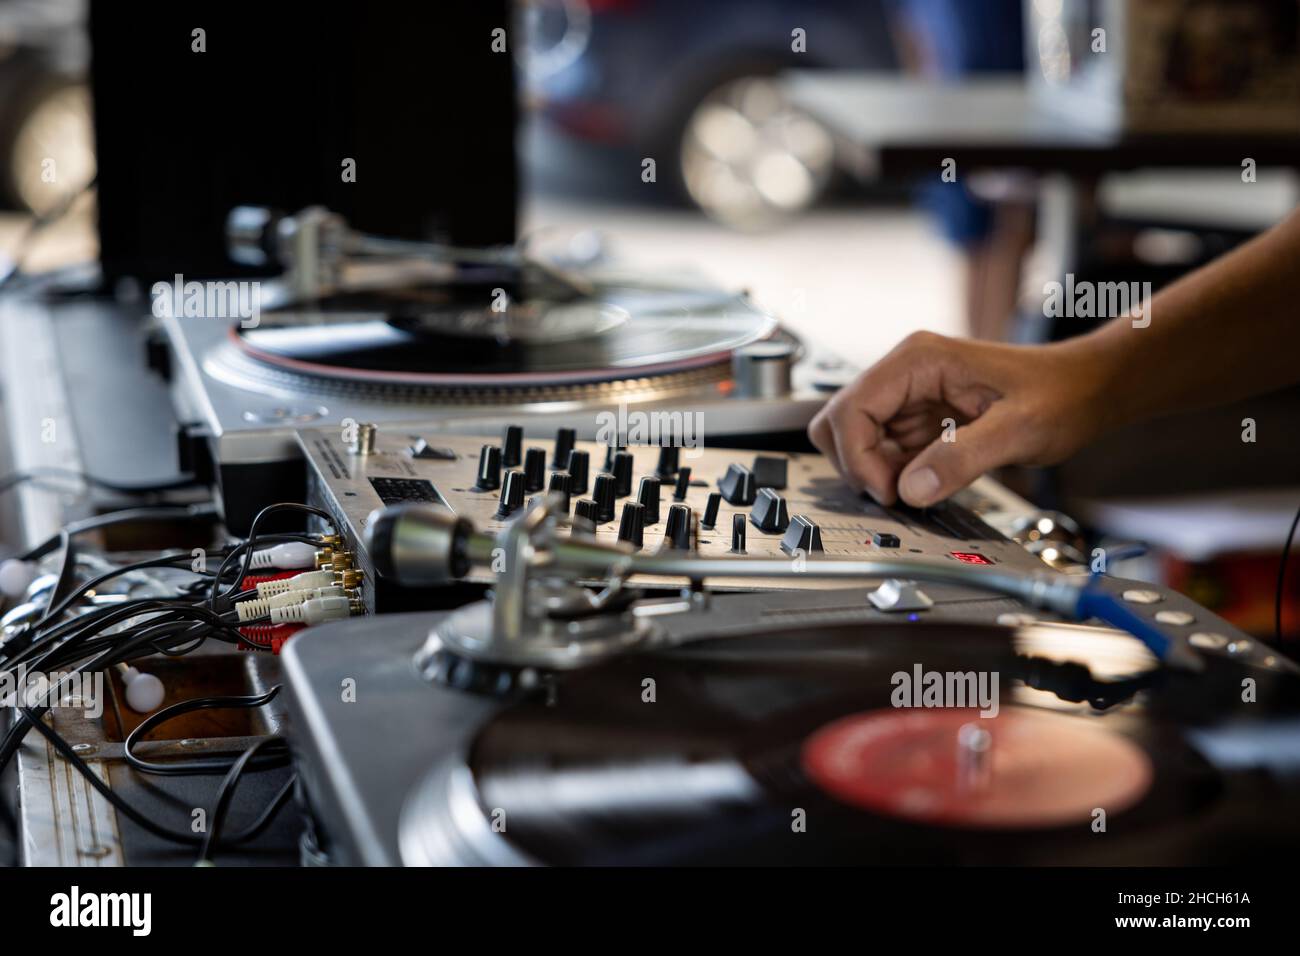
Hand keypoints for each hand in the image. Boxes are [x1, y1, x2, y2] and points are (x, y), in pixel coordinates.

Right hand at [808, 331, 1109, 506]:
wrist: (1086, 390)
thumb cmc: (1061, 394)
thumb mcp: (1019, 430)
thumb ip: (962, 459)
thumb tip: (911, 490)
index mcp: (919, 360)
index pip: (851, 408)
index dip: (859, 457)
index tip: (890, 491)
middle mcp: (904, 373)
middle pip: (838, 421)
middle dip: (857, 463)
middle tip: (896, 492)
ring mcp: (908, 396)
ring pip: (854, 439)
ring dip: (875, 470)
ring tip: (918, 486)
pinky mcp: (917, 419)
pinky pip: (883, 450)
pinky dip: (893, 473)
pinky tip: (928, 480)